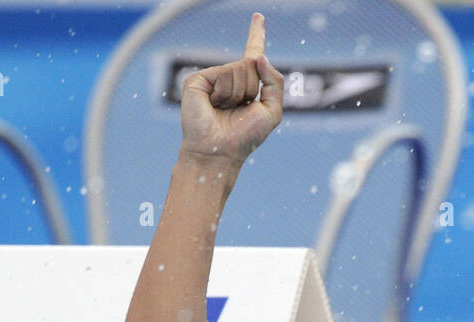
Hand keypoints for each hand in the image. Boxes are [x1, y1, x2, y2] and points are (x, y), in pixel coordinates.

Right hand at [179, 12, 283, 168]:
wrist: (219, 152)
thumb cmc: (245, 137)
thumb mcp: (272, 112)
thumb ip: (275, 82)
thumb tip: (258, 56)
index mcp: (245, 86)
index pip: (253, 55)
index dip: (256, 35)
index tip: (259, 17)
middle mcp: (228, 79)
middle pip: (251, 64)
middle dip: (252, 88)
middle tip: (237, 110)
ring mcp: (212, 78)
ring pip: (239, 70)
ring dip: (238, 93)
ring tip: (225, 110)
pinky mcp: (198, 80)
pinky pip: (224, 74)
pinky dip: (225, 92)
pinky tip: (214, 105)